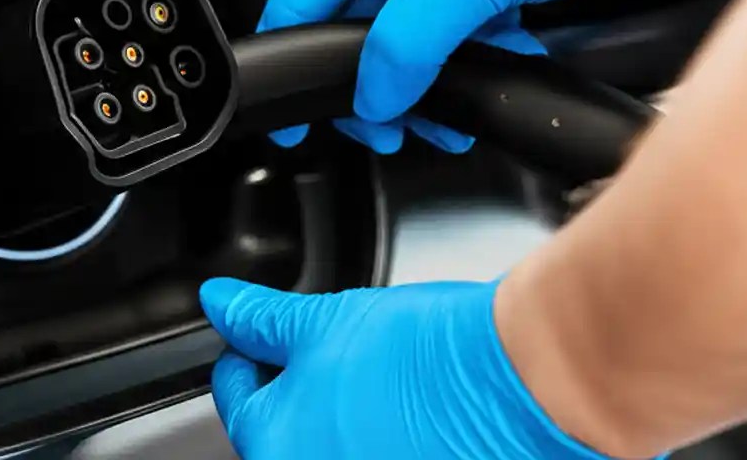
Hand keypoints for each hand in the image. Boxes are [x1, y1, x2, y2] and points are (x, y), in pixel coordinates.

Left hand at [200, 278, 637, 459]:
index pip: (236, 395)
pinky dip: (384, 439)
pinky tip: (412, 412)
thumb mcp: (326, 320)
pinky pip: (377, 456)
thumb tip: (219, 302)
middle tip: (338, 352)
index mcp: (273, 448)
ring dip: (343, 418)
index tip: (266, 334)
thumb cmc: (432, 360)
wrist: (527, 387)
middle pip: (283, 431)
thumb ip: (261, 319)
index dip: (252, 352)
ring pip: (332, 449)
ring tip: (385, 380)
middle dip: (300, 388)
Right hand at [262, 0, 746, 152]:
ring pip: (418, 36)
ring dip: (429, 82)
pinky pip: (469, 35)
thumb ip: (407, 39)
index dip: (295, 49)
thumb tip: (375, 95)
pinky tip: (496, 76)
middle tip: (385, 127)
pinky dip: (477, 64)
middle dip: (374, 81)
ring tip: (442, 120)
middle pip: (363, 22)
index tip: (292, 111)